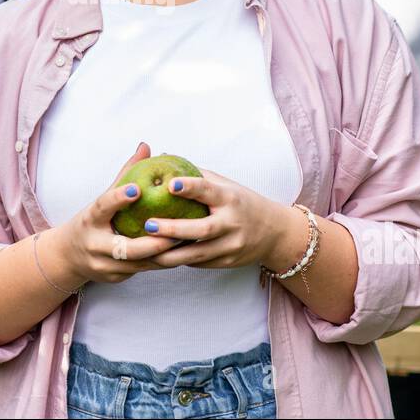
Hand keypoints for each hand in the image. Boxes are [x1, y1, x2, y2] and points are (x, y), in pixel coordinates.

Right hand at [50, 141, 181, 284]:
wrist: (68, 257)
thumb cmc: (93, 221)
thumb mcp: (102, 199)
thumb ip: (125, 175)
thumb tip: (146, 147)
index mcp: (90, 220)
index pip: (102, 207)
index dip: (118, 199)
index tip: (137, 189)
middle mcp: (94, 246)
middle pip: (127, 248)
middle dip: (155, 241)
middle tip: (179, 229)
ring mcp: (104, 266)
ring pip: (140, 263)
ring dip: (165, 254)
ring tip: (187, 241)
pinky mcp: (115, 278)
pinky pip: (143, 270)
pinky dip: (162, 261)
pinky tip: (181, 252)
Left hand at [143, 168, 303, 270]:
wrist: (274, 232)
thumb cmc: (241, 202)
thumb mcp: (225, 185)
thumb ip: (196, 174)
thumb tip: (163, 156)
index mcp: (229, 198)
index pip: (208, 190)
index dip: (190, 187)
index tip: (170, 184)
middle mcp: (232, 222)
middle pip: (202, 229)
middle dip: (173, 228)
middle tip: (148, 225)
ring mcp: (231, 245)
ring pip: (198, 253)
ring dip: (170, 253)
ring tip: (146, 249)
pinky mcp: (227, 262)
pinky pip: (199, 263)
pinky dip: (180, 260)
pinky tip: (160, 258)